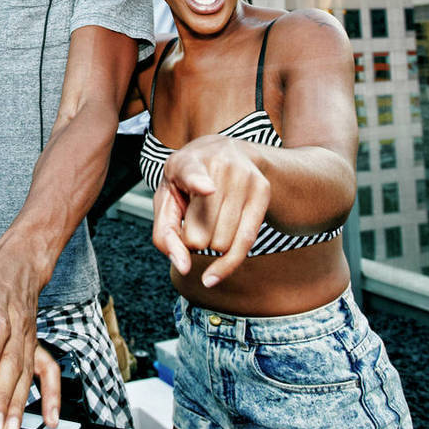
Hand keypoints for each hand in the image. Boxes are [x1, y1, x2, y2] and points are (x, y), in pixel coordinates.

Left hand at [0, 253, 61, 428]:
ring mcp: (29, 337)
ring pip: (26, 372)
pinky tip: (50, 419)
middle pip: (11, 361)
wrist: (21, 263)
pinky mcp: (35, 345)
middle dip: (2, 396)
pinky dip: (51, 395)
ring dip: (19, 403)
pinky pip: (48, 371)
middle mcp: (17, 324)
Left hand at [152, 135, 269, 287]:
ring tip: (209, 222)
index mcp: (187, 162)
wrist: (229, 152)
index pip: (192, 174)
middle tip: (193, 220)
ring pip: (221, 242)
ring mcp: (244, 177)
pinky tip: (212, 277)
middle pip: (201, 232)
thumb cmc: (188, 184)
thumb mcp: (166, 199)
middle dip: (192, 239)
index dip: (198, 182)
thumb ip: (165, 234)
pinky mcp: (262, 191)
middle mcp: (219, 165)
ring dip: (209, 246)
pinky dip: (226, 265)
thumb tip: (183, 266)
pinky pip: (246, 241)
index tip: (207, 189)